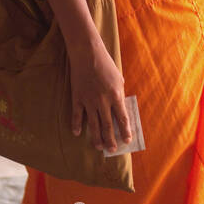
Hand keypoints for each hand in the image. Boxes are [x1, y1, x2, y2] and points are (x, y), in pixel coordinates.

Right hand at [68, 37, 133, 151]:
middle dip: (111, 139)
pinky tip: (77, 133)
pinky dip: (77, 125)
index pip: (122, 118)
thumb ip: (119, 93)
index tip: (127, 140)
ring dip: (96, 137)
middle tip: (112, 150)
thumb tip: (118, 107)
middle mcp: (103, 101)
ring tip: (98, 147)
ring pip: (93, 124)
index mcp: (116, 95)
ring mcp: (89, 100)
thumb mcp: (118, 78)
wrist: (87, 53)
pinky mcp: (77, 97)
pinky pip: (77, 115)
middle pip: (108, 125)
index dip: (125, 131)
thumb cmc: (105, 64)